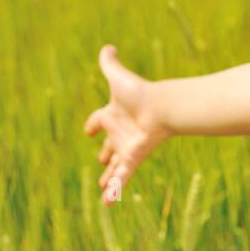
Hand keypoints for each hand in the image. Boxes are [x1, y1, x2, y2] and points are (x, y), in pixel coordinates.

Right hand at [83, 45, 170, 204]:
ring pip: (116, 166)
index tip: (88, 130)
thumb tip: (107, 46)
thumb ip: (110, 64)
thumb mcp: (118, 77)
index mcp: (113, 114)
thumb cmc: (140, 93)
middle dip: (106, 154)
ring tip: (104, 189)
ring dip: (109, 177)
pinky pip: (121, 178)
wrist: (162, 107)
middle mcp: (121, 132)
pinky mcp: (133, 158)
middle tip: (102, 162)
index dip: (93, 124)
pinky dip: (114, 191)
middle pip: (111, 146)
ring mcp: (127, 147)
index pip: (99, 120)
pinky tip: (107, 203)